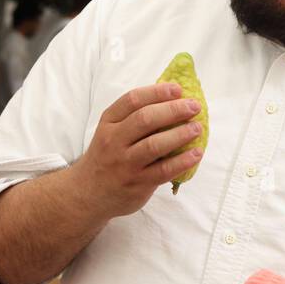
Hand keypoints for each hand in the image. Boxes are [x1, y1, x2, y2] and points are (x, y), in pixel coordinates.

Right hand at [72, 81, 203, 219]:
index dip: (157, 92)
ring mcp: (125, 163)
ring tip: (197, 128)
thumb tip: (175, 99)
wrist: (87, 194)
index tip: (178, 89)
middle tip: (194, 106)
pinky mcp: (137, 184)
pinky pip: (163, 171)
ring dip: (180, 134)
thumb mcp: (111, 132)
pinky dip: (182, 161)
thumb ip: (135, 117)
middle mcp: (114, 141)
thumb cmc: (108, 156)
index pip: (132, 100)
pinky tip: (196, 154)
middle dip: (173, 110)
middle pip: (145, 119)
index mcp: (109, 122)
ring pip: (154, 145)